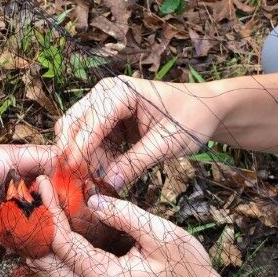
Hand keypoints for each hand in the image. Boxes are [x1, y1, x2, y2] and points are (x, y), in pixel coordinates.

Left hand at [27, 176, 225, 276]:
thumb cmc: (186, 268)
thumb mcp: (162, 235)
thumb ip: (125, 216)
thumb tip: (92, 201)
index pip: (64, 243)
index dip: (49, 210)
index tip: (41, 182)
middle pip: (46, 261)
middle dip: (35, 226)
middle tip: (28, 194)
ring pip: (51, 269)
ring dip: (42, 238)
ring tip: (36, 204)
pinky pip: (65, 271)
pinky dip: (56, 248)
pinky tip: (54, 222)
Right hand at [54, 76, 220, 190]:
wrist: (205, 109)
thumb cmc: (191, 119)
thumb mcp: (166, 143)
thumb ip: (136, 162)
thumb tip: (108, 184)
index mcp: (120, 92)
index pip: (90, 122)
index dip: (80, 150)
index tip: (73, 175)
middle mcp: (106, 93)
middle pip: (73, 124)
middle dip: (73, 153)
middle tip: (77, 182)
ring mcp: (104, 105)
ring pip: (76, 133)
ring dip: (81, 157)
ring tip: (94, 181)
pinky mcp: (107, 120)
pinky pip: (89, 140)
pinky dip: (92, 158)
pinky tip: (103, 174)